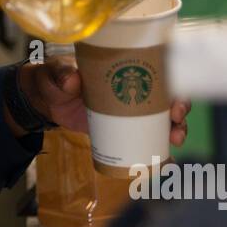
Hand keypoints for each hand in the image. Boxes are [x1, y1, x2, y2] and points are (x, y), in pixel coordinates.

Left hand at [15, 59, 191, 145]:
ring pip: (163, 119)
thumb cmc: (54, 78)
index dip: (175, 79)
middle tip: (176, 121)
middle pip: (168, 96)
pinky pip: (146, 138)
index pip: (159, 68)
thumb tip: (72, 81)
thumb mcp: (57, 72)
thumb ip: (62, 74)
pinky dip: (158, 149)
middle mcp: (134, 86)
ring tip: (174, 140)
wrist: (45, 100)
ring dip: (175, 129)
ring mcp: (130, 109)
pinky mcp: (123, 128)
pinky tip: (167, 161)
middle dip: (180, 109)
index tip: (175, 93)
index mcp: (125, 65)